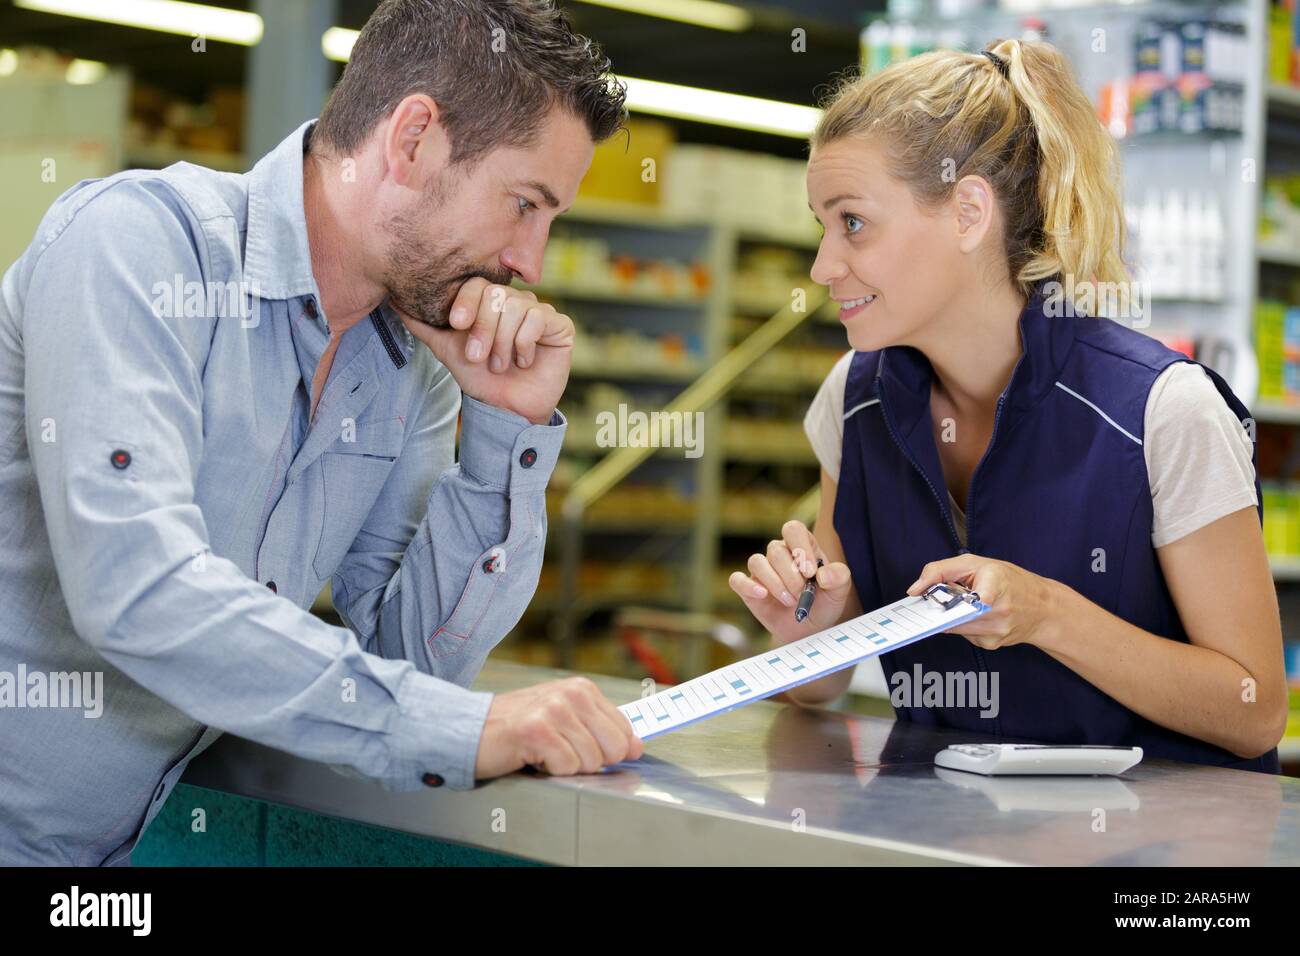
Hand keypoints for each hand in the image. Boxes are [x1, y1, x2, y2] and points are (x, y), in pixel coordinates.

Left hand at [395, 278, 572, 424]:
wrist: (507, 408)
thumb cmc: (480, 378)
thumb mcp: (446, 349)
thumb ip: (423, 325)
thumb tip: (393, 300)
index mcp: (490, 302)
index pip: (477, 284)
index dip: (466, 301)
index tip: (457, 325)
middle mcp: (515, 302)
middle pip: (496, 295)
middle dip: (483, 330)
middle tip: (479, 357)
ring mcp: (539, 311)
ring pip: (516, 308)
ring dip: (502, 342)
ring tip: (500, 364)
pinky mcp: (559, 325)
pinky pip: (538, 318)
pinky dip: (525, 344)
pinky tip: (524, 361)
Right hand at [473, 676, 643, 780]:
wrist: (471, 729)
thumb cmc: (518, 727)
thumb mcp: (564, 718)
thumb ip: (601, 729)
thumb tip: (636, 746)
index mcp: (582, 689)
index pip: (625, 731)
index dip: (607, 750)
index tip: (583, 748)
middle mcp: (571, 695)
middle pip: (613, 748)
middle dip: (590, 761)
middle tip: (561, 752)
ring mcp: (554, 710)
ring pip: (590, 761)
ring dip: (566, 766)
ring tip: (544, 752)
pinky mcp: (536, 730)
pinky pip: (566, 767)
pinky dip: (549, 770)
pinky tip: (533, 756)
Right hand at [728, 519, 853, 646]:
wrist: (809, 630)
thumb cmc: (823, 604)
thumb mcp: (839, 592)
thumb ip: (840, 577)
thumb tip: (824, 575)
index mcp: (802, 546)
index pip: (793, 529)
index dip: (800, 548)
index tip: (811, 573)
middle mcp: (780, 554)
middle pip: (775, 549)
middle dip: (791, 575)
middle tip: (802, 595)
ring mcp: (762, 570)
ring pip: (757, 562)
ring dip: (775, 583)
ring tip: (790, 602)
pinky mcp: (748, 588)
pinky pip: (737, 580)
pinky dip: (748, 586)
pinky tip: (762, 595)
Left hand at [905, 553, 1062, 649]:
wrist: (1044, 609)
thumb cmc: (1010, 580)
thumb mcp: (977, 562)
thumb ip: (941, 570)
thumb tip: (914, 590)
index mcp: (996, 583)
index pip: (972, 596)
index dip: (948, 599)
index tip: (924, 597)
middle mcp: (998, 610)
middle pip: (951, 614)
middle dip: (939, 607)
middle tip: (932, 600)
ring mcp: (996, 631)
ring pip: (953, 627)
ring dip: (950, 616)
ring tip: (961, 603)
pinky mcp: (991, 644)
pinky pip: (964, 635)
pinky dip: (963, 625)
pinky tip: (975, 617)